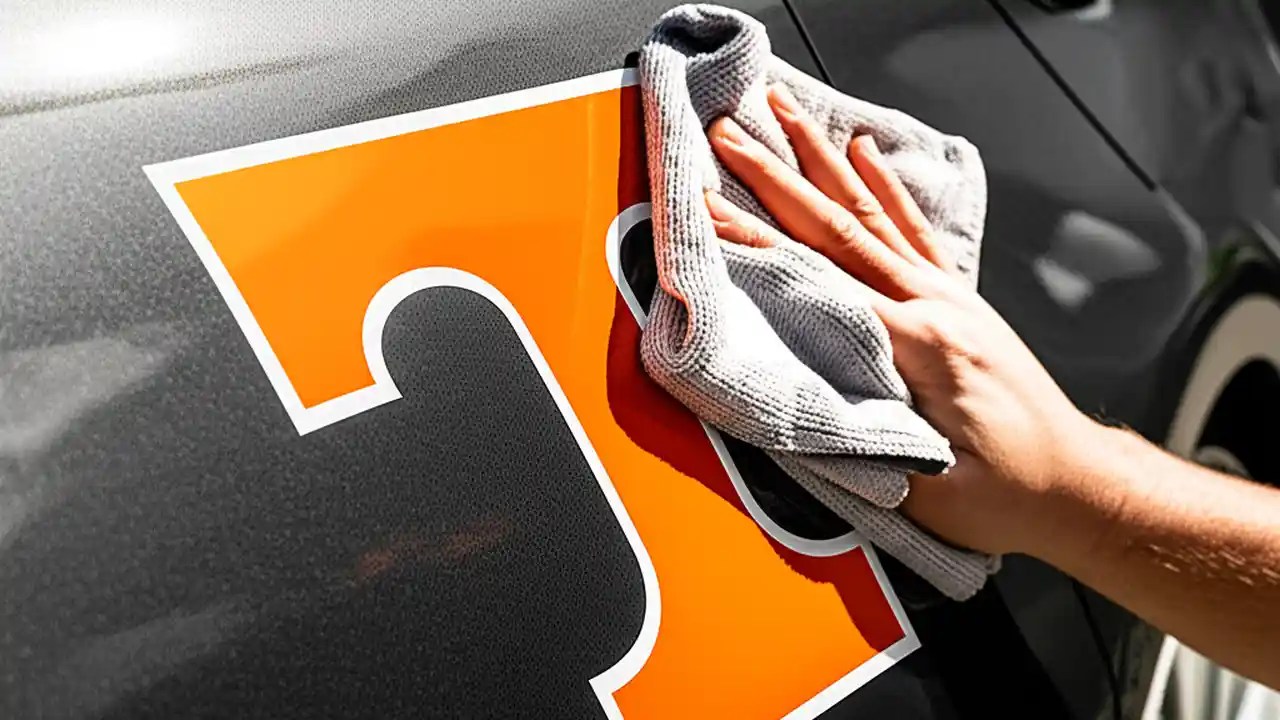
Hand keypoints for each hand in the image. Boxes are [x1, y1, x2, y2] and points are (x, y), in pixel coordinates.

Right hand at [706, 86, 1100, 556]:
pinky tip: (864, 151)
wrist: (1075, 485)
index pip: (818, 279)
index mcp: (918, 346)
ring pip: (872, 213)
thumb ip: (854, 437)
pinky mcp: (958, 300)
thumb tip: (788, 397)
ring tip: (787, 114)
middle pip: (838, 227)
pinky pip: (913, 229)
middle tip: (730, 134)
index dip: (756, 242)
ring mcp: (949, 295)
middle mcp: (934, 304)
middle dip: (776, 177)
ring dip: (823, 160)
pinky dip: (885, 186)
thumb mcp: (920, 485)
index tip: (709, 208)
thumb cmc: (1004, 495)